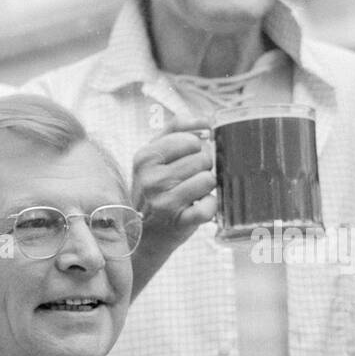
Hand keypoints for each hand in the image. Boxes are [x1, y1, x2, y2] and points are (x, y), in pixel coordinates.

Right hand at [129, 118, 217, 293]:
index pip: (190, 139)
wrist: (144, 235)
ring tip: (192, 194)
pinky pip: (209, 206)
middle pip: (203, 158)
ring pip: (208, 179)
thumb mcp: (152, 158)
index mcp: (144, 157)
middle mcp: (151, 179)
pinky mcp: (179, 223)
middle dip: (203, 168)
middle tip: (189, 180)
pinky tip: (198, 208)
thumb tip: (206, 120)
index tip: (186, 161)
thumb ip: (175, 130)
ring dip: (207, 187)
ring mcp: (164, 202)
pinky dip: (210, 206)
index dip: (196, 149)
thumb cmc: (154, 192)